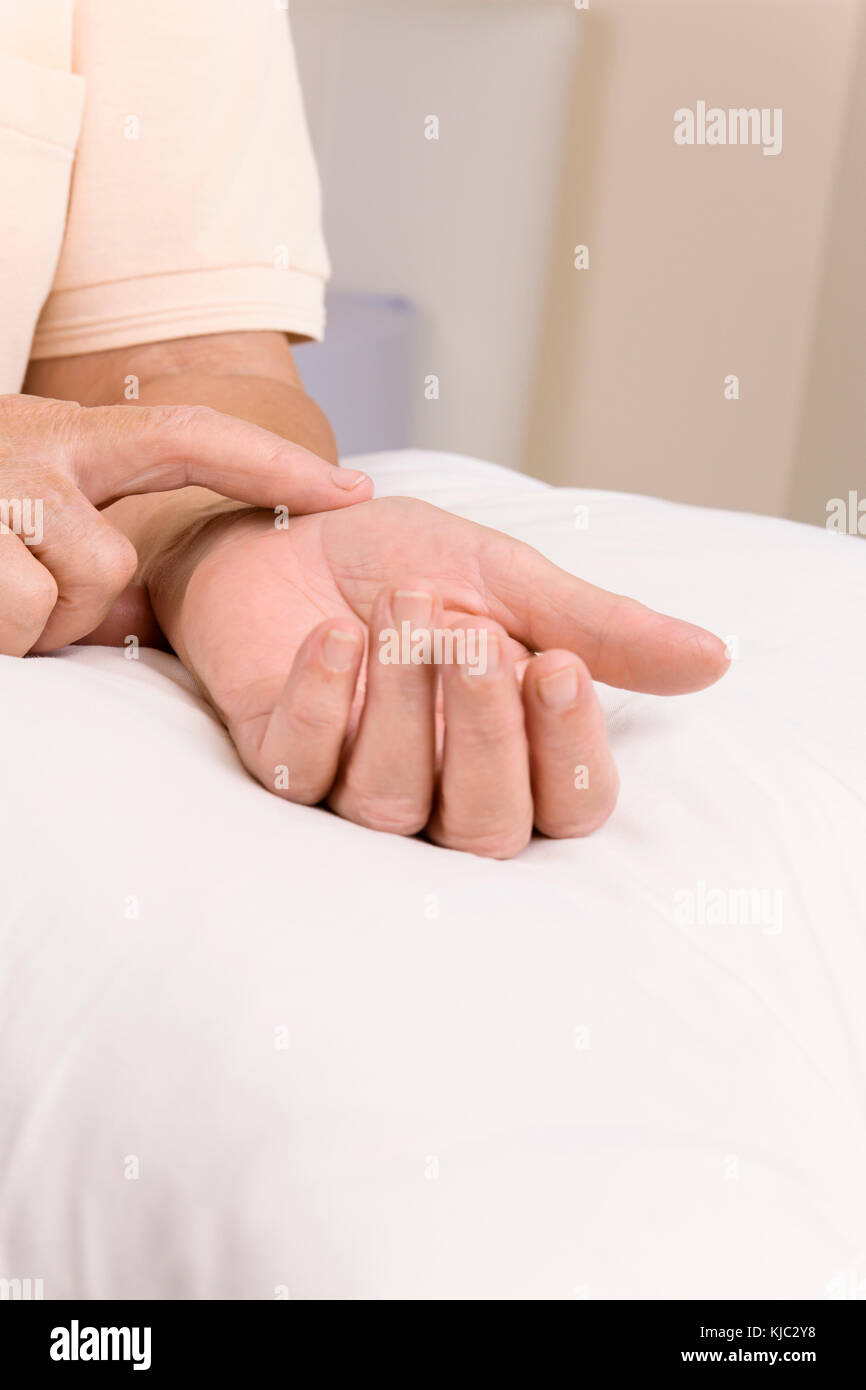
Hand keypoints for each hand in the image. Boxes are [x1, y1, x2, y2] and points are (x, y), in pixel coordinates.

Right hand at [0, 393, 369, 653]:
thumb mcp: (25, 503)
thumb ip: (88, 537)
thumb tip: (141, 605)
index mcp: (68, 435)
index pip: (191, 436)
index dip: (273, 464)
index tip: (353, 491)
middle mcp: (41, 446)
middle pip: (122, 555)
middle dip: (88, 600)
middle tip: (33, 605)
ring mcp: (4, 491)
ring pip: (83, 585)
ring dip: (36, 620)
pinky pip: (23, 614)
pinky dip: (4, 631)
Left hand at [147, 496, 729, 857]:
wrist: (285, 525)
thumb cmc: (399, 561)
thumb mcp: (506, 577)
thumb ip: (598, 627)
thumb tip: (713, 658)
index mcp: (513, 752)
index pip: (569, 804)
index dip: (571, 749)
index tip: (557, 663)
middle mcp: (439, 789)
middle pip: (487, 829)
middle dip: (485, 735)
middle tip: (472, 635)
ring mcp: (354, 786)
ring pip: (393, 805)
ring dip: (401, 705)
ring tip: (406, 609)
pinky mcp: (281, 765)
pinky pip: (302, 775)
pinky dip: (321, 705)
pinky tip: (333, 637)